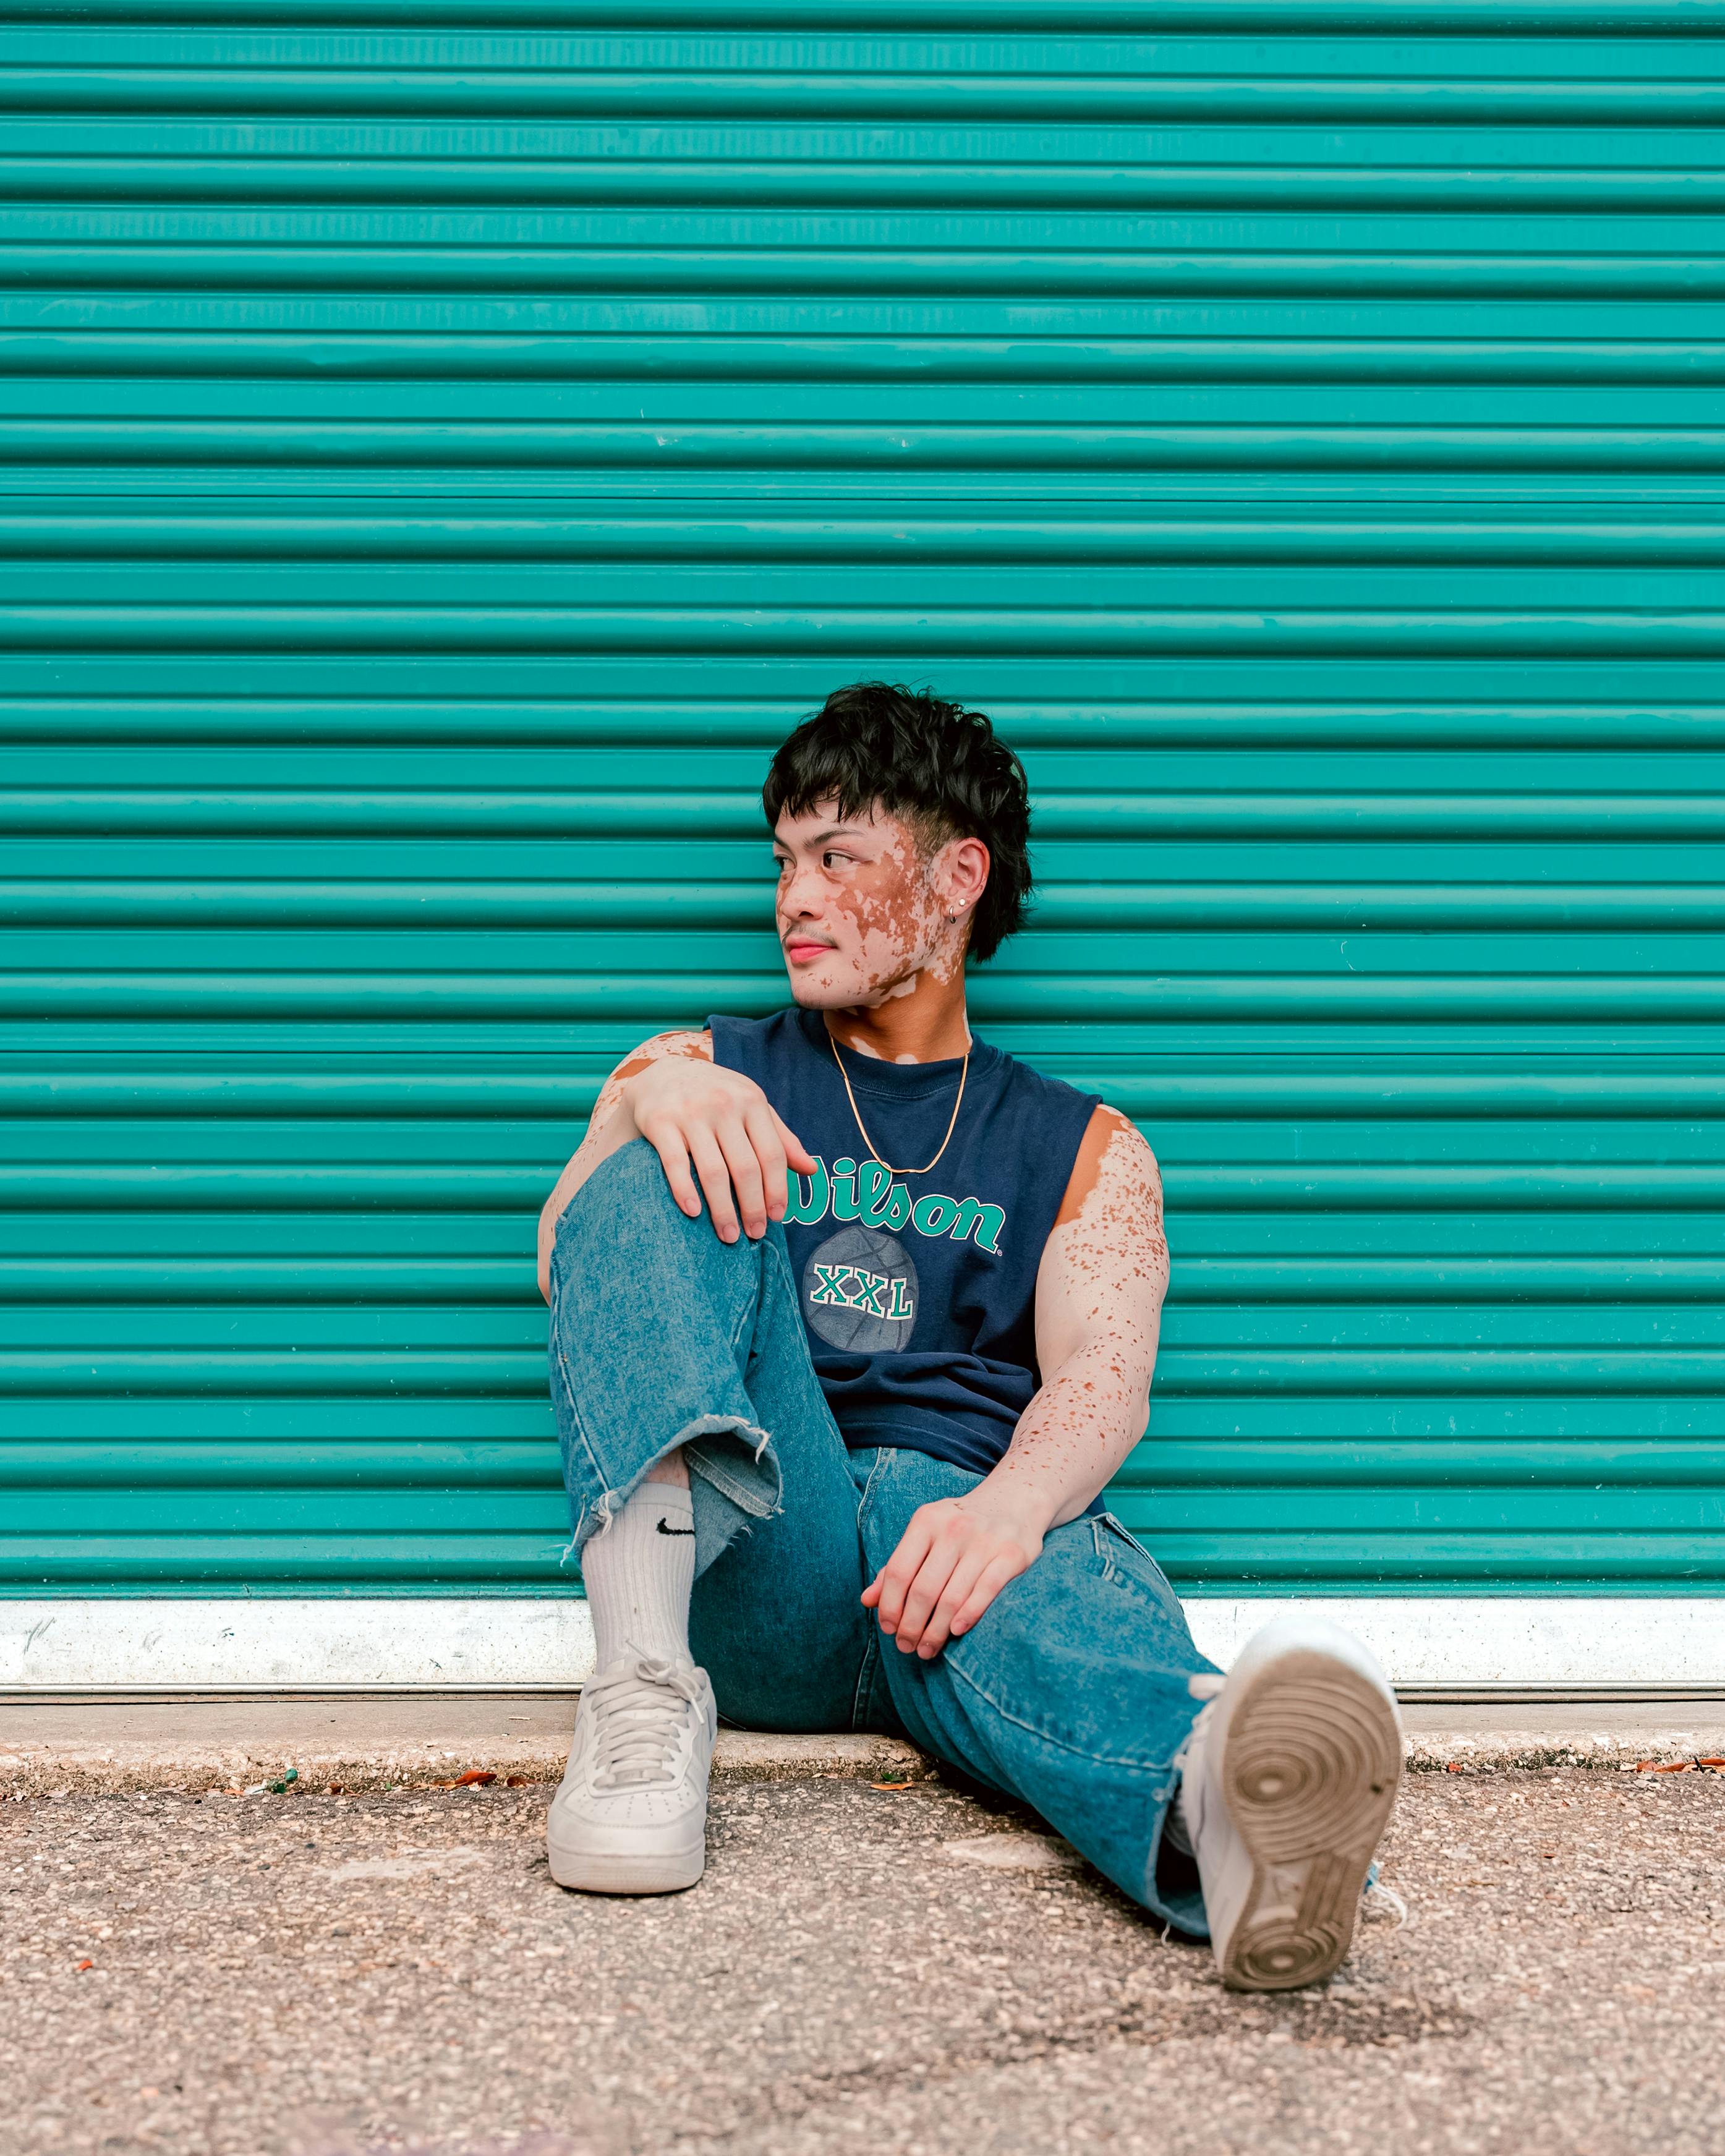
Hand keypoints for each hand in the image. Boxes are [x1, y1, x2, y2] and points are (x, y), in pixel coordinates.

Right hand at [627, 1057, 816, 1242]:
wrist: (664, 1072)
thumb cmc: (717, 1097)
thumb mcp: (752, 1107)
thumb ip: (781, 1138)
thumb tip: (811, 1170)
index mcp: (752, 1102)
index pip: (772, 1154)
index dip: (777, 1189)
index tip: (777, 1217)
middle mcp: (724, 1105)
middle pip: (746, 1168)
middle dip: (753, 1207)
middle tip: (754, 1233)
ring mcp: (691, 1113)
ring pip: (713, 1171)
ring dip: (723, 1209)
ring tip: (728, 1235)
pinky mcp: (661, 1122)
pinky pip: (675, 1164)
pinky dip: (686, 1191)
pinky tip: (694, 1213)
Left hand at [862, 1492, 1045, 1658]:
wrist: (1016, 1500)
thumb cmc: (961, 1526)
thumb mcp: (926, 1535)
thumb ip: (898, 1566)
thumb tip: (866, 1600)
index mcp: (927, 1520)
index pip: (898, 1570)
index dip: (889, 1605)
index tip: (888, 1629)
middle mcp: (954, 1528)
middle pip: (923, 1589)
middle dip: (911, 1625)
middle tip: (907, 1647)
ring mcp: (985, 1541)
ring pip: (952, 1597)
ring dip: (935, 1630)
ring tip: (927, 1649)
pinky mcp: (1012, 1554)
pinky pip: (985, 1592)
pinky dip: (968, 1615)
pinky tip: (955, 1632)